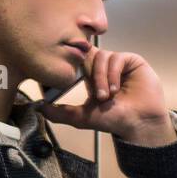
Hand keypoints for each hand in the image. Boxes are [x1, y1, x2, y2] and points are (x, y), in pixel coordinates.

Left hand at [39, 45, 176, 145]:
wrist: (137, 122)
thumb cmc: (113, 119)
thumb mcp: (81, 117)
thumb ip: (60, 112)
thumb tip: (38, 107)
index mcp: (89, 76)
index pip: (76, 60)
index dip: (72, 65)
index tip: (67, 77)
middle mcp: (103, 67)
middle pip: (87, 55)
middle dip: (89, 75)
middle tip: (97, 96)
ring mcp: (117, 62)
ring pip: (101, 56)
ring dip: (102, 77)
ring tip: (107, 96)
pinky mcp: (131, 60)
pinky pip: (116, 57)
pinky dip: (113, 73)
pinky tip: (117, 89)